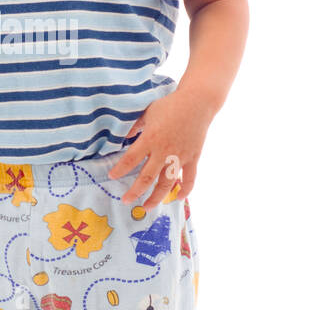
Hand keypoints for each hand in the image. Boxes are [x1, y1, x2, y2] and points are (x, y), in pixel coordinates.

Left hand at [106, 89, 213, 210]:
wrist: (197, 103)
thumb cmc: (170, 105)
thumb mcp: (148, 112)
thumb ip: (135, 126)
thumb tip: (124, 137)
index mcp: (150, 138)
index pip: (131, 159)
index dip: (120, 170)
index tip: (112, 177)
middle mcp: (164, 151)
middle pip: (147, 177)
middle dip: (135, 192)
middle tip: (126, 201)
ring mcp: (179, 156)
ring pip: (167, 183)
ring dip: (156, 197)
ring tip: (147, 207)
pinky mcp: (193, 158)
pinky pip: (189, 178)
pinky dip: (185, 190)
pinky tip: (179, 197)